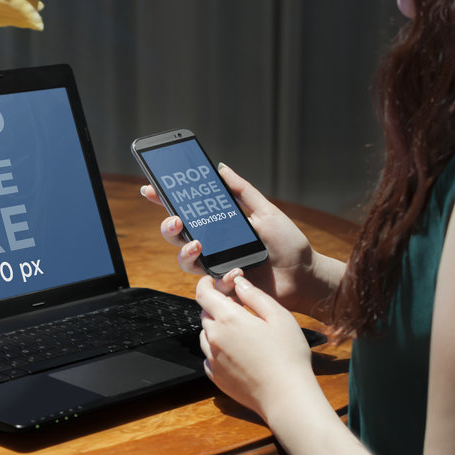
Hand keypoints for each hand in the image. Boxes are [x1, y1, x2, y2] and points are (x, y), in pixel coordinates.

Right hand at [141, 163, 320, 314]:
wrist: (304, 276)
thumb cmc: (288, 244)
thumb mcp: (266, 211)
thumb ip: (242, 191)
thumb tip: (220, 167)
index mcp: (219, 224)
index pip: (186, 211)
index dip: (164, 200)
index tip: (149, 188)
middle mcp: (212, 245)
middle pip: (176, 236)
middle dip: (168, 226)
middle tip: (176, 219)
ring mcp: (216, 266)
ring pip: (184, 261)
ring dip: (185, 252)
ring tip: (198, 245)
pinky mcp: (223, 287)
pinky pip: (210, 284)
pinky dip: (223, 276)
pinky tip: (237, 272)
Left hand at [196, 273, 317, 418]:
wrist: (286, 397)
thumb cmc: (287, 356)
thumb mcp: (278, 316)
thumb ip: (255, 295)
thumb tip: (239, 283)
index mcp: (228, 319)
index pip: (203, 294)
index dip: (206, 283)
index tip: (212, 281)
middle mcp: (214, 337)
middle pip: (205, 313)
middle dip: (216, 305)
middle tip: (237, 306)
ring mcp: (213, 359)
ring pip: (205, 335)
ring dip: (216, 327)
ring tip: (240, 331)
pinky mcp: (216, 377)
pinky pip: (209, 356)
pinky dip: (217, 349)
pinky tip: (237, 351)